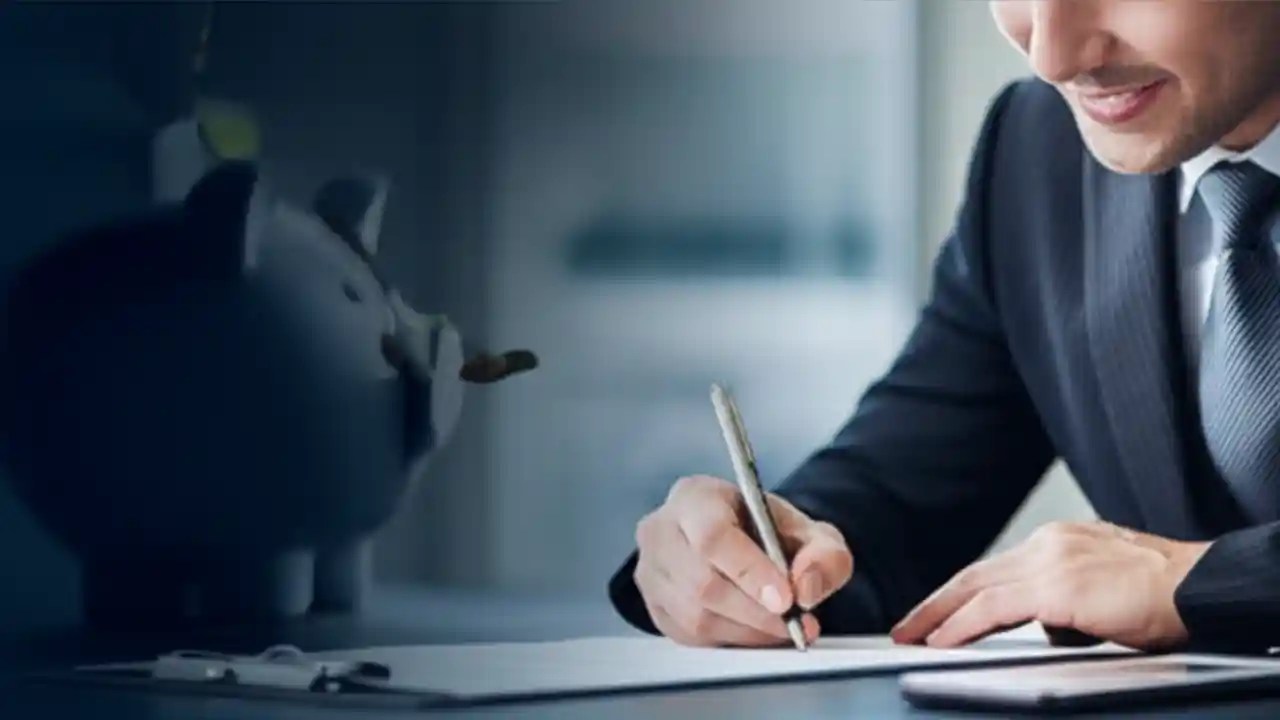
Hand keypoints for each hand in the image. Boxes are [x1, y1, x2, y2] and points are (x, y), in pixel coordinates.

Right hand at [633, 475, 853, 646]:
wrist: (740, 542)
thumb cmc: (766, 532)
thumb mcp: (808, 530)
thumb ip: (822, 553)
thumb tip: (805, 588)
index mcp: (696, 497)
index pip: (713, 536)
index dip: (750, 571)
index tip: (785, 598)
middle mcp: (662, 531)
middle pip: (702, 582)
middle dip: (755, 611)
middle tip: (795, 622)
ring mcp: (652, 572)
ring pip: (695, 616)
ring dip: (747, 631)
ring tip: (782, 628)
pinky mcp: (655, 607)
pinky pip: (690, 637)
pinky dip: (731, 641)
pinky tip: (756, 632)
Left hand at [890, 521, 1210, 650]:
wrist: (1200, 586)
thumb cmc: (1164, 596)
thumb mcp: (1102, 591)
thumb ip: (1067, 602)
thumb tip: (1048, 627)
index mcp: (1058, 541)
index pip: (994, 570)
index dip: (959, 595)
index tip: (935, 613)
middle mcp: (1047, 544)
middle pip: (974, 576)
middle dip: (936, 604)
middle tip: (906, 628)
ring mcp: (1049, 562)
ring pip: (975, 591)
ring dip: (937, 617)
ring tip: (911, 639)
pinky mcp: (1056, 587)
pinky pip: (991, 611)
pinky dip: (960, 627)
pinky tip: (941, 643)